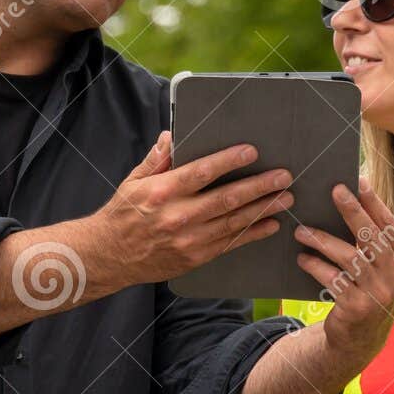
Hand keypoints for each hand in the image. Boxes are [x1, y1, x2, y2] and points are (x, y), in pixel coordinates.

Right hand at [88, 132, 294, 286]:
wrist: (108, 257)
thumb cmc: (122, 215)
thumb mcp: (133, 181)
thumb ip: (157, 159)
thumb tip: (172, 135)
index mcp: (162, 192)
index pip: (202, 172)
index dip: (228, 161)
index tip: (251, 151)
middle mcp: (177, 217)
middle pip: (226, 199)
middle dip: (259, 187)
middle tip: (283, 177)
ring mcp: (188, 240)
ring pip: (233, 222)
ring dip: (263, 209)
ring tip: (285, 198)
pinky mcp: (194, 258)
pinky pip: (230, 244)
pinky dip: (253, 234)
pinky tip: (270, 224)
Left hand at [294, 175, 393, 379]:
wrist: (361, 337)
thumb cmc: (367, 288)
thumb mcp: (379, 265)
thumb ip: (371, 238)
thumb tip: (349, 196)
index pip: (391, 225)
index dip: (375, 202)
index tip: (358, 180)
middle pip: (372, 236)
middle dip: (352, 210)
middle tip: (334, 190)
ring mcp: (380, 293)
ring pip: (350, 257)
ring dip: (322, 240)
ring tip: (301, 230)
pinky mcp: (358, 309)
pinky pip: (334, 280)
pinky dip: (316, 267)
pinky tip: (302, 258)